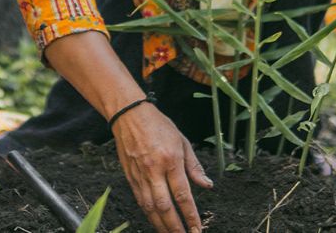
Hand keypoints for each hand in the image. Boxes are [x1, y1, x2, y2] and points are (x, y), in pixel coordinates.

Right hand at [112, 103, 211, 232]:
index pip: (182, 194)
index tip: (197, 228)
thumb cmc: (158, 125)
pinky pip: (140, 200)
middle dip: (175, 226)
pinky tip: (155, 221)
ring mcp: (140, 174)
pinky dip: (148, 213)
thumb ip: (194, 166)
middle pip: (165, 206)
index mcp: (170, 160)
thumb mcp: (182, 141)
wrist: (128, 114)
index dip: (190, 215)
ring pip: (150, 207)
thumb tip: (207, 185)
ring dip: (161, 225)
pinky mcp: (130, 176)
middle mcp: (154, 170)